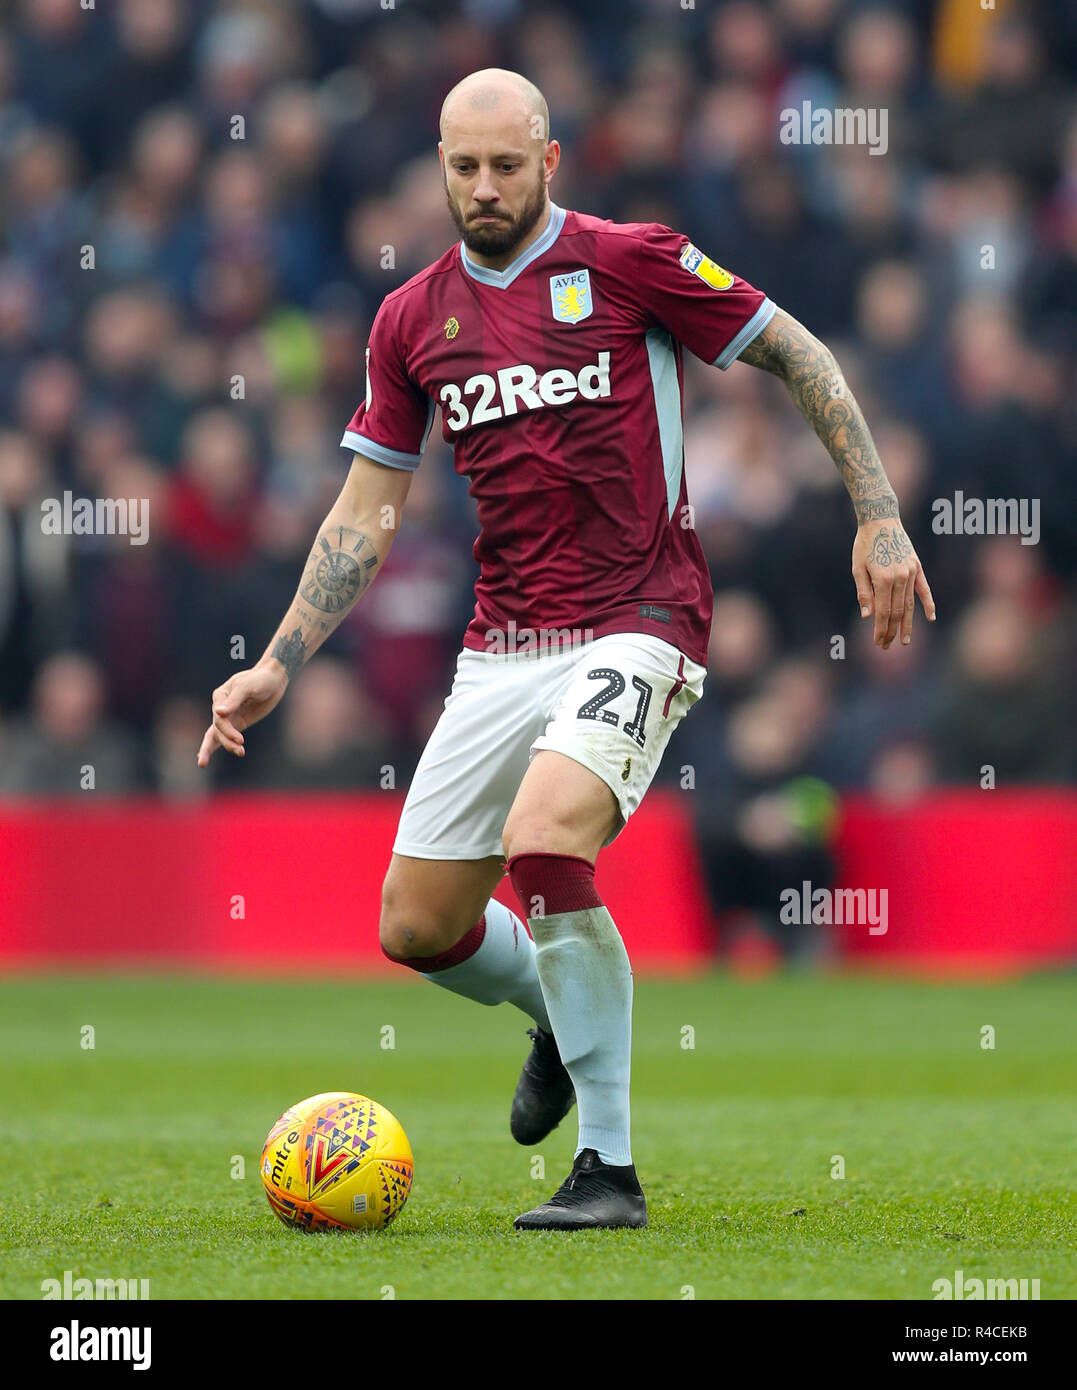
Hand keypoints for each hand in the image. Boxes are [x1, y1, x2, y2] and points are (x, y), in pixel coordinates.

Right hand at [196, 664, 288, 765]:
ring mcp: (230, 716)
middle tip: (220, 757)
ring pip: (219, 735)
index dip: (227, 731)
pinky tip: (233, 752)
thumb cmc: (259, 679)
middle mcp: (221, 707)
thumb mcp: (247, 687)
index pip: (219, 718)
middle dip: (215, 745)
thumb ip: (233, 700)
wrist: (274, 679)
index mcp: (220, 696)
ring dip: (226, 746)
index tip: (240, 740)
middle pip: (216, 729)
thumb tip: (218, 712)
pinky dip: (228, 744)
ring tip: (241, 753)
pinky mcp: (240, 722)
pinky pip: (229, 735)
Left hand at [852, 521, 935, 649]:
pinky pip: (924, 589)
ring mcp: (911, 572)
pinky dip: (928, 603)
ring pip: (910, 604)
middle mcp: (900, 577)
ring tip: (905, 640)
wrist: (881, 520)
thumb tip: (868, 616)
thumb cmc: (864, 544)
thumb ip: (864, 592)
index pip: (883, 612)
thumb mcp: (857, 568)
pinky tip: (931, 618)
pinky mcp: (917, 567)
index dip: (881, 629)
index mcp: (883, 579)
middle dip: (891, 631)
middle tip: (887, 646)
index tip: (878, 642)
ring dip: (907, 624)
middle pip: (897, 612)